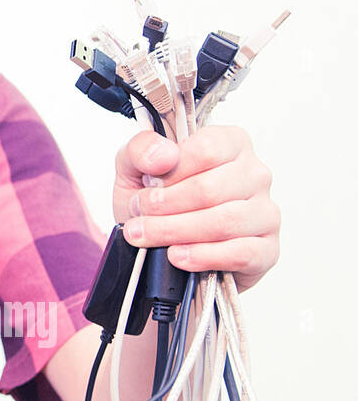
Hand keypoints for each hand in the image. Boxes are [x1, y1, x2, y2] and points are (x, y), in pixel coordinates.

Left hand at [113, 126, 279, 291]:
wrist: (155, 242)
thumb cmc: (154, 198)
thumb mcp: (134, 166)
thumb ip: (141, 149)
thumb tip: (165, 155)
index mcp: (231, 143)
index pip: (206, 150)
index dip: (170, 173)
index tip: (145, 188)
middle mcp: (255, 174)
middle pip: (210, 190)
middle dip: (164, 207)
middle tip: (138, 216)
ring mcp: (265, 212)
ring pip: (223, 222)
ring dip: (175, 232)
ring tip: (146, 236)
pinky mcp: (267, 249)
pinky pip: (242, 254)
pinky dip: (204, 257)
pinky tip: (177, 256)